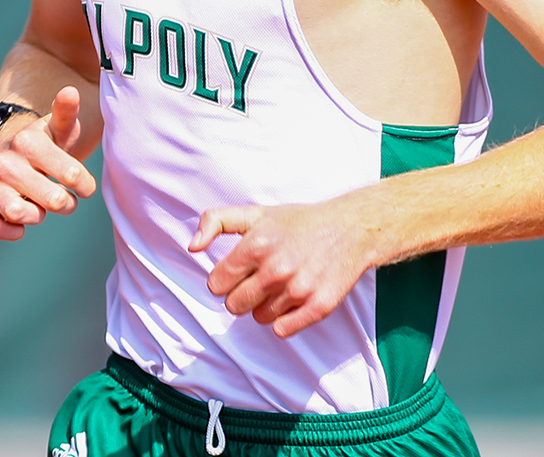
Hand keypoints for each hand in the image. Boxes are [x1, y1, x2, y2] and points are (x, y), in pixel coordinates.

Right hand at [0, 87, 95, 240]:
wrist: (7, 150)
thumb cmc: (42, 142)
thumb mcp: (57, 127)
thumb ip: (66, 112)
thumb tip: (70, 91)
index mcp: (28, 142)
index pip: (71, 173)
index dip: (84, 184)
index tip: (85, 185)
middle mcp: (6, 162)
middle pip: (53, 199)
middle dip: (65, 203)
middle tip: (65, 198)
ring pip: (18, 212)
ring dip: (37, 215)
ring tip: (40, 207)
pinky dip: (8, 231)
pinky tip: (21, 226)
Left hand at [189, 200, 373, 337]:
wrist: (350, 229)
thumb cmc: (298, 222)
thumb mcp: (255, 213)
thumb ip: (216, 221)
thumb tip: (192, 247)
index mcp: (256, 245)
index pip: (217, 284)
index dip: (224, 280)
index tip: (238, 273)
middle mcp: (276, 268)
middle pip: (235, 306)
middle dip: (241, 295)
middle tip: (259, 281)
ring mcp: (298, 289)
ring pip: (259, 318)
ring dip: (265, 306)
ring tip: (280, 285)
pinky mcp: (318, 306)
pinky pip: (282, 330)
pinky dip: (283, 320)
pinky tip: (292, 300)